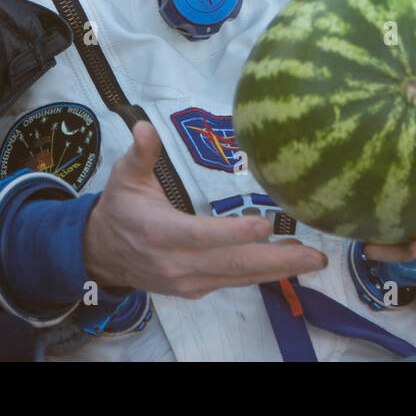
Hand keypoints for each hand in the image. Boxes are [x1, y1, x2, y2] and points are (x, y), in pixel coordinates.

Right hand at [83, 121, 327, 298]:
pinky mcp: (196, 289)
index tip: (264, 226)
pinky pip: (233, 282)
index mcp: (159, 232)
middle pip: (231, 264)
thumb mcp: (124, 176)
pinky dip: (261, 274)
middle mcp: (176, 263)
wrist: (102, 254)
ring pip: (238, 276)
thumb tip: (145, 127)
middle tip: (314, 252)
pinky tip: (287, 262)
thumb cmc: (120, 208)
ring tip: (312, 257)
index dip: (232, 234)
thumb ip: (140, 154)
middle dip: (275, 259)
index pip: (200, 235)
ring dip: (277, 269)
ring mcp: (187, 281)